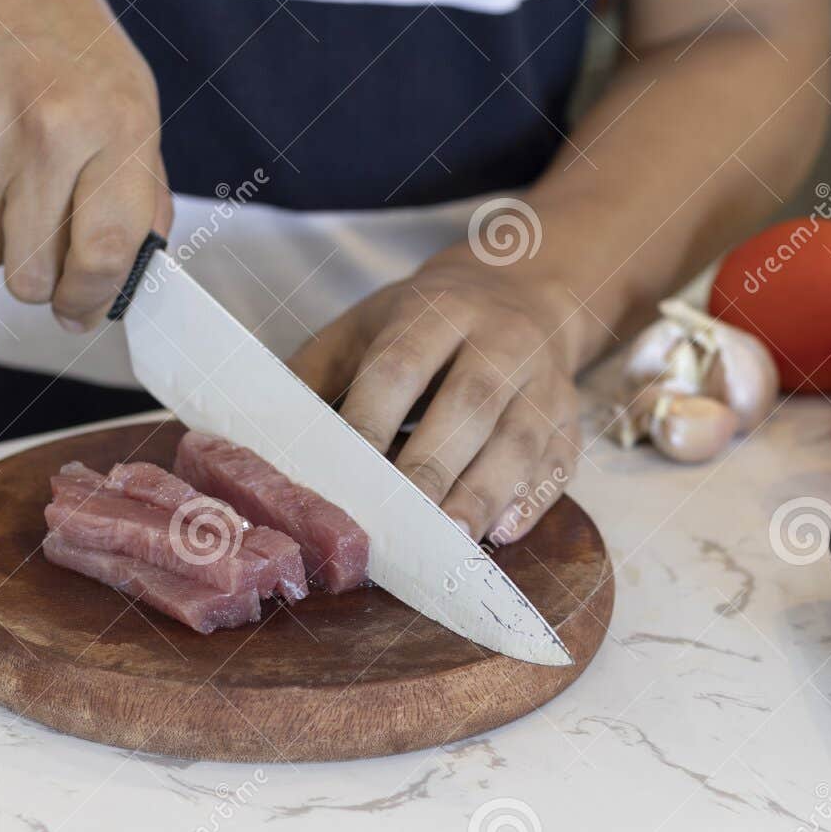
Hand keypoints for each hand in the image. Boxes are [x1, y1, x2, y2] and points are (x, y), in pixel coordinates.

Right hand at [0, 0, 170, 327]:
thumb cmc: (58, 36)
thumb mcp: (128, 95)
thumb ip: (139, 189)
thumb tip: (131, 278)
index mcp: (109, 120)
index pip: (104, 251)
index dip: (93, 298)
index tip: (85, 310)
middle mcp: (39, 130)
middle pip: (31, 273)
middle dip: (42, 280)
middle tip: (47, 251)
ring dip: (0, 233)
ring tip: (12, 168)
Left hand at [290, 263, 582, 542]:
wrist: (523, 289)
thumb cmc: (423, 323)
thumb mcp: (365, 327)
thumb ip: (317, 376)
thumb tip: (259, 440)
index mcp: (435, 311)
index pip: (400, 368)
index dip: (372, 422)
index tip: (344, 476)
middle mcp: (498, 340)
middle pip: (469, 406)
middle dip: (434, 468)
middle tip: (399, 522)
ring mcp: (543, 380)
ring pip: (520, 439)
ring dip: (484, 494)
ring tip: (450, 542)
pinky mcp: (571, 418)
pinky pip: (560, 462)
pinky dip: (533, 501)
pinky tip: (503, 534)